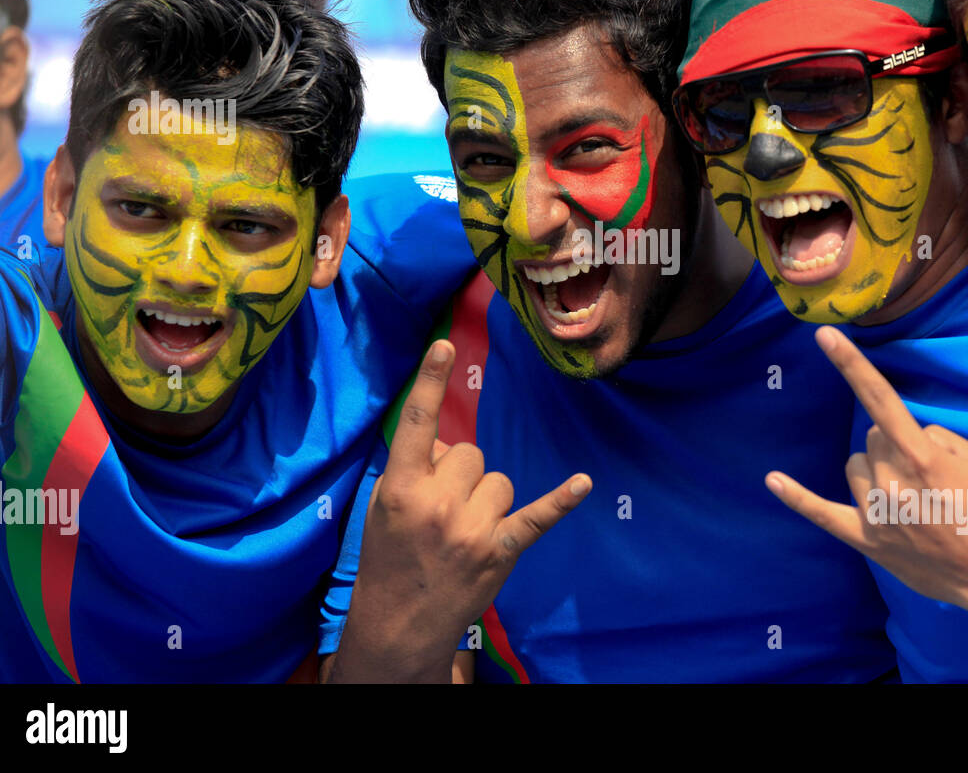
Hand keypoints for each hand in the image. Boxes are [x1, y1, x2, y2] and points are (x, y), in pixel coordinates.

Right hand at [334, 339, 590, 681]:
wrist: (401, 622)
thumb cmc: (391, 555)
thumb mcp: (383, 507)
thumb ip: (413, 467)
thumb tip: (446, 440)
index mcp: (400, 488)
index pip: (416, 425)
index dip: (429, 382)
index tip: (444, 345)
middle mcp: (437, 504)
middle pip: (469, 452)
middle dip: (460, 474)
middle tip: (441, 509)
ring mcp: (472, 529)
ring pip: (499, 479)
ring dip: (487, 498)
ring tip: (464, 528)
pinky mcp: (500, 550)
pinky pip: (537, 516)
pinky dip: (561, 501)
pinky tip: (583, 483)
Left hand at [766, 326, 967, 611]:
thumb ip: (938, 437)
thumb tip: (909, 433)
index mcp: (921, 458)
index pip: (880, 400)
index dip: (851, 365)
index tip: (824, 336)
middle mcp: (892, 482)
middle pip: (872, 436)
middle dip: (893, 442)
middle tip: (925, 472)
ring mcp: (874, 513)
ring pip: (856, 465)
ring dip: (875, 469)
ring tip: (909, 497)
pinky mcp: (865, 539)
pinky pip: (821, 513)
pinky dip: (797, 497)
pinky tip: (773, 480)